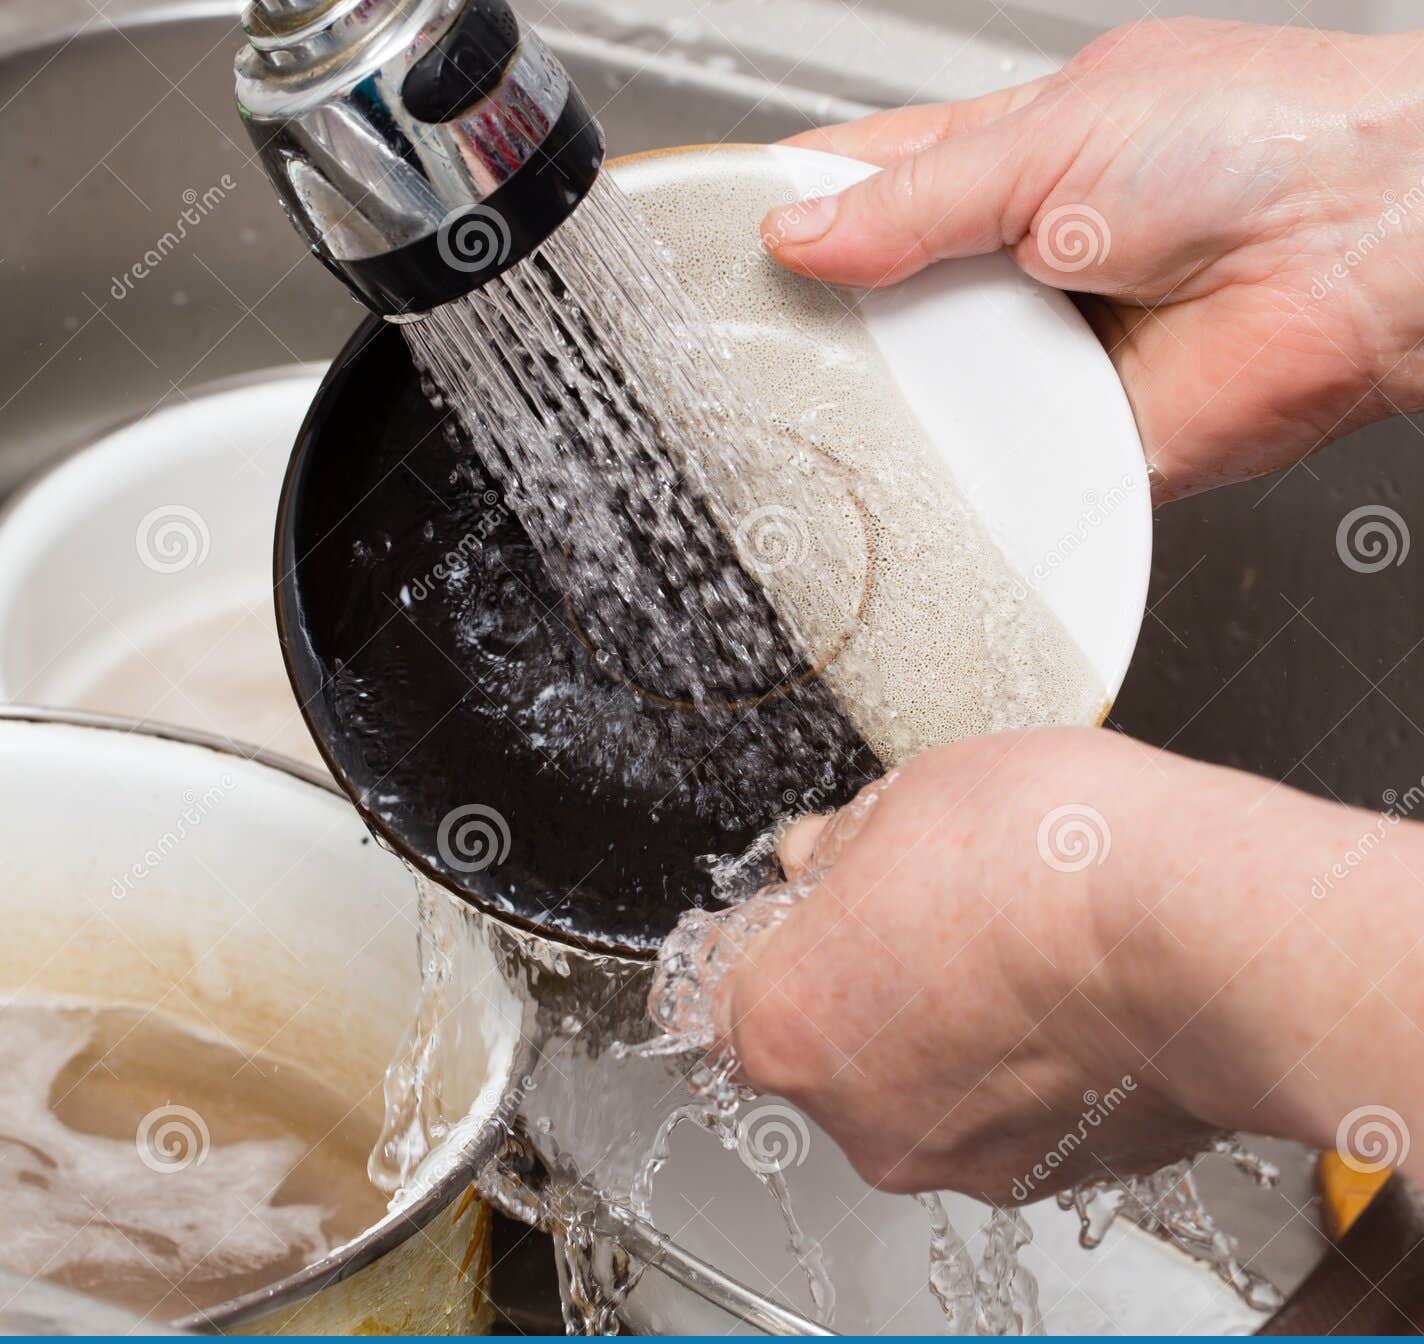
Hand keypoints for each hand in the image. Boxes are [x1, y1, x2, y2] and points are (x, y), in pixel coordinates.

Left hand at [711, 726, 1423, 1202]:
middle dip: (857, 978)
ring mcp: (949, 1158)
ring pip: (908, 1084)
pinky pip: (992, 1116)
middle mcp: (852, 1114)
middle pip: (817, 1042)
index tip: (805, 908)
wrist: (1211, 931)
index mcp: (785, 1017)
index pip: (721, 988)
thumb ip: (833, 849)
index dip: (769, 934)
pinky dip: (1012, 1072)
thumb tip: (814, 858)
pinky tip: (1062, 1005)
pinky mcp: (1038, 1181)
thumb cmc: (1060, 857)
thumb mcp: (905, 797)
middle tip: (929, 911)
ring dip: (938, 1029)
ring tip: (1016, 953)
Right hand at [762, 20, 1423, 499]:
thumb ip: (914, 202)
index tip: (720, 239)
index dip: (788, 207)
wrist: (1365, 249)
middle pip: (878, 299)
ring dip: (889, 394)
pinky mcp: (1067, 439)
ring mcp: (1036, 355)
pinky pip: (989, 465)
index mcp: (1000, 165)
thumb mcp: (1050, 140)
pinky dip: (954, 467)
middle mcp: (1012, 263)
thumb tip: (801, 234)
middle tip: (766, 338)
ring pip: (923, 390)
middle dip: (824, 319)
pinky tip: (925, 453)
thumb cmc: (1259, 143)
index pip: (861, 184)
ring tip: (848, 391)